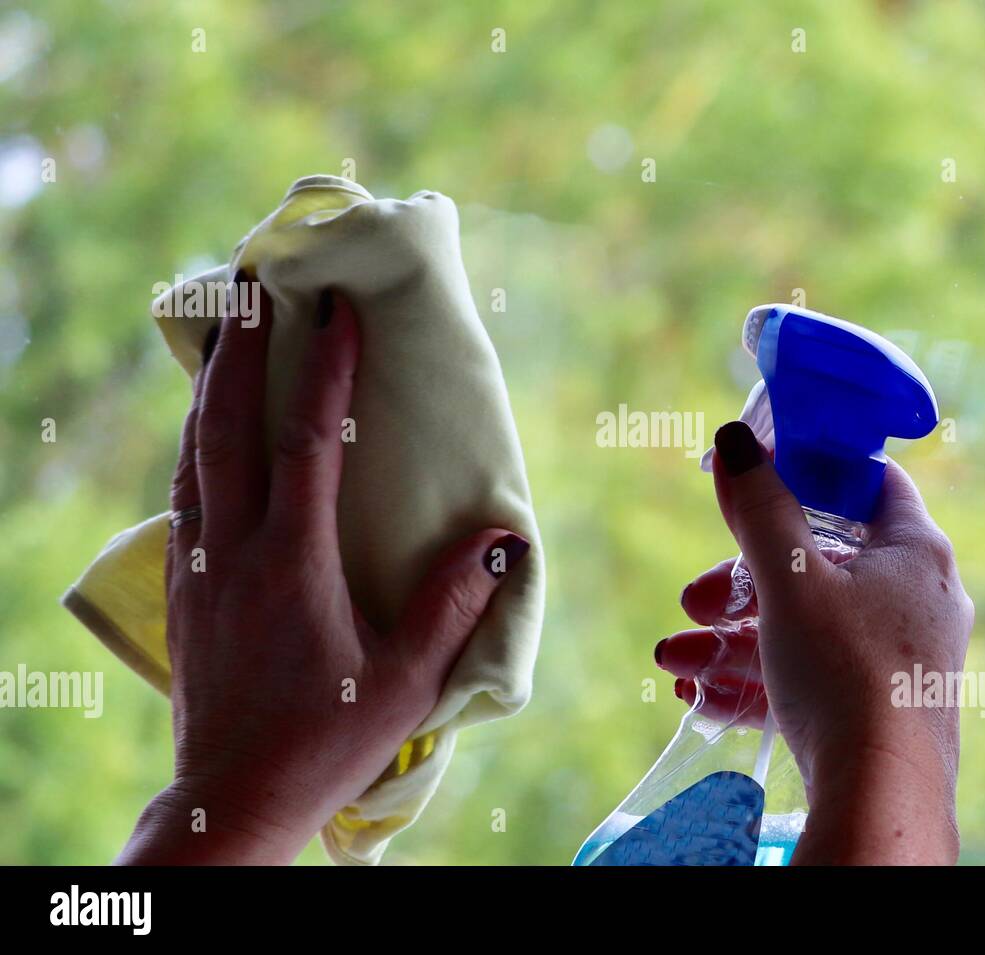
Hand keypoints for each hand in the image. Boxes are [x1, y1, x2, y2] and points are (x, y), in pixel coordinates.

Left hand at [118, 276, 529, 864]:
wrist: (231, 799)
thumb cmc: (324, 743)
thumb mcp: (404, 683)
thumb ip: (452, 606)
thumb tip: (502, 540)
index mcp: (292, 561)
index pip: (309, 439)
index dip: (325, 367)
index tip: (339, 309)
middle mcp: (235, 548)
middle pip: (225, 422)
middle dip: (242, 345)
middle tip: (256, 283)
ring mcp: (200, 564)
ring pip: (193, 449)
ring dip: (210, 384)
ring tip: (226, 332)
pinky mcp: (183, 585)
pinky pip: (183, 489)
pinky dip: (195, 439)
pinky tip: (207, 428)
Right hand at [655, 421, 972, 863]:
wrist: (880, 796)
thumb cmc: (847, 673)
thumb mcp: (791, 581)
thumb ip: (759, 509)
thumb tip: (734, 442)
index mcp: (914, 553)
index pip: (871, 485)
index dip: (815, 473)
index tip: (760, 478)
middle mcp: (914, 601)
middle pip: (818, 566)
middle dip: (739, 583)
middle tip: (692, 600)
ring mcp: (897, 659)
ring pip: (803, 629)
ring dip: (731, 639)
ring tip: (674, 658)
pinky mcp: (875, 709)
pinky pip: (809, 677)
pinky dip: (756, 678)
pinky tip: (699, 693)